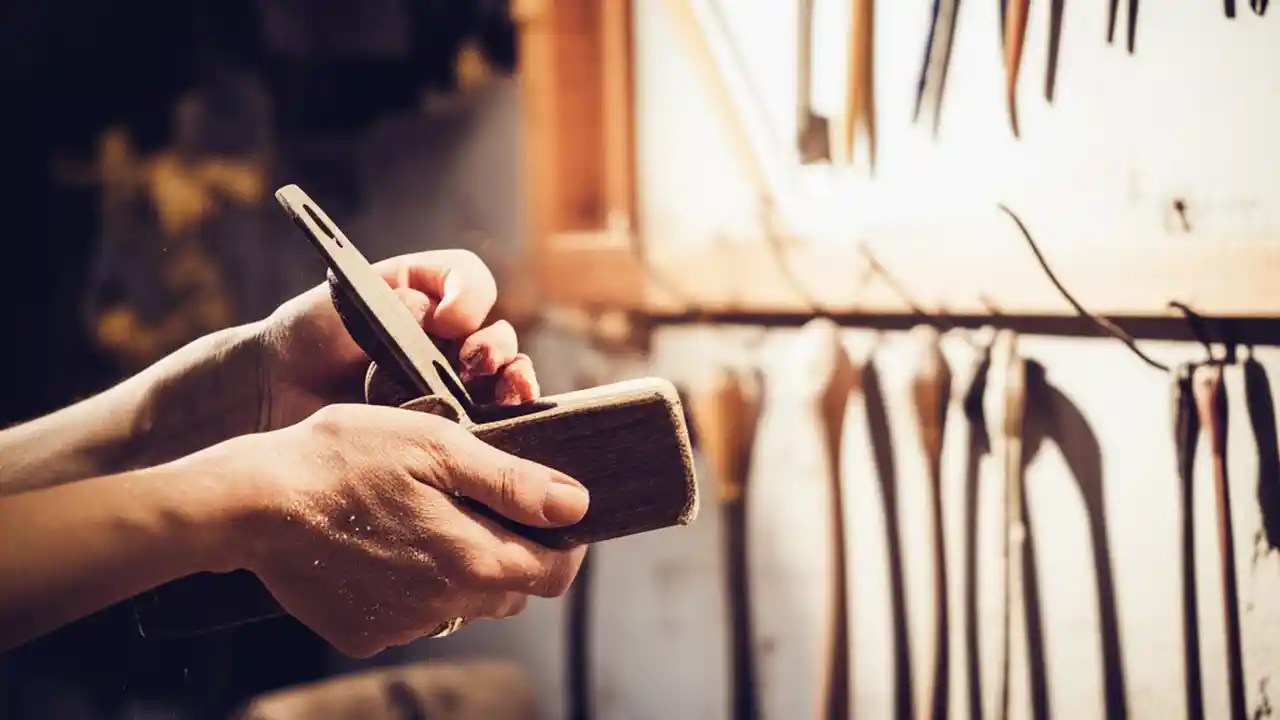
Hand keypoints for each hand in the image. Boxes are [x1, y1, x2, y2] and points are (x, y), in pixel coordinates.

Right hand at [229, 402, 588, 657]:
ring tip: (425, 516)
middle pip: (510, 589)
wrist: (252, 502)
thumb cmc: (346, 458)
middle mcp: (444, 606)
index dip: (566, 545)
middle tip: (482, 502)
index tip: (556, 515)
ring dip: (460, 568)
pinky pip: (410, 614)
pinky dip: (411, 585)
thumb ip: (512, 482)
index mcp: (473, 561)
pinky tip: (382, 544)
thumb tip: (577, 504)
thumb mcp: (438, 447)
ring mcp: (401, 626)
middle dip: (511, 551)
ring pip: (461, 602)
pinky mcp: (363, 634)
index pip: (555, 575)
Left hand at [256, 249, 537, 430]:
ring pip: (506, 379)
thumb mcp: (348, 296)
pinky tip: (504, 424)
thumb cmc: (309, 332)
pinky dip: (504, 421)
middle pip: (499, 335)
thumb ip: (396, 301)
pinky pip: (489, 421)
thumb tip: (436, 314)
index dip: (470, 297)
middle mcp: (450, 336)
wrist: (275, 389)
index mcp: (429, 293)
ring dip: (515, 383)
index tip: (446, 320)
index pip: (471, 281)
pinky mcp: (448, 426)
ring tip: (508, 395)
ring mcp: (453, 383)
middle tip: (475, 364)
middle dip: (497, 348)